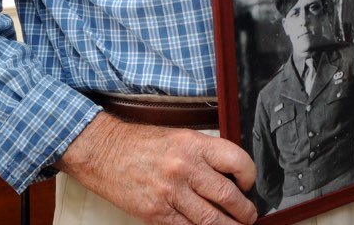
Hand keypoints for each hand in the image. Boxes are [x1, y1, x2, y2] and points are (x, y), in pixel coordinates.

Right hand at [55, 112, 257, 224]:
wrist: (104, 151)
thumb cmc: (142, 143)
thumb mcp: (179, 137)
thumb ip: (204, 155)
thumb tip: (231, 175)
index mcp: (193, 144)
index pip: (236, 160)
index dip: (249, 176)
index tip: (248, 184)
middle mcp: (184, 167)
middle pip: (228, 196)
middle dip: (245, 212)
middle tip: (249, 216)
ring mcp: (170, 192)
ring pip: (211, 220)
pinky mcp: (156, 213)